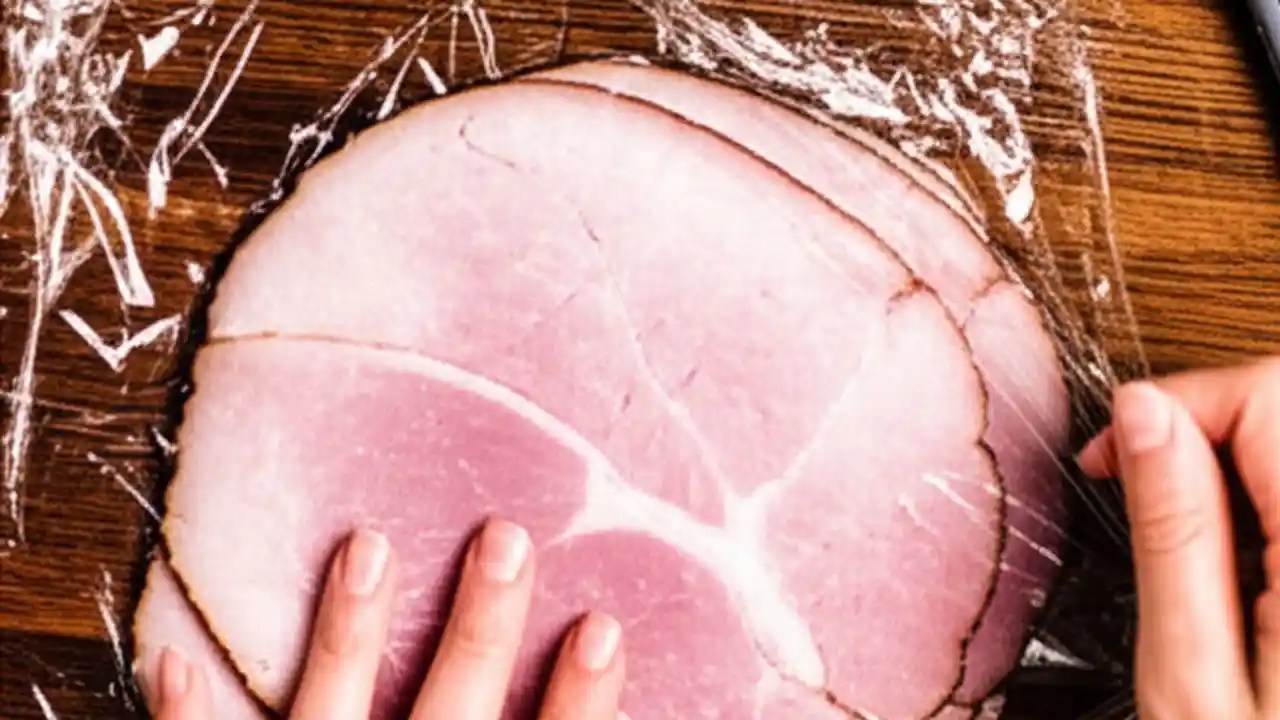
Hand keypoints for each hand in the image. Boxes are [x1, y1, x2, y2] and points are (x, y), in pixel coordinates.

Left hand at [143, 519, 626, 719]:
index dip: (582, 698)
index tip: (602, 625)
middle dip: (480, 627)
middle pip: (454, 714)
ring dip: (348, 633)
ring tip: (364, 545)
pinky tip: (166, 652)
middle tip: (502, 539)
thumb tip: (606, 676)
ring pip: (332, 718)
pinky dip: (187, 712)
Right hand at [1079, 358, 1279, 718]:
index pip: (1270, 395)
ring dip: (1240, 465)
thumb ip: (1174, 533)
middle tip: (1140, 481)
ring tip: (1193, 537)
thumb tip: (1142, 417)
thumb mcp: (1190, 676)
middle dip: (1207, 424)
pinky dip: (1270, 505)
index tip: (1117, 452)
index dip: (1177, 404)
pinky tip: (1246, 560)